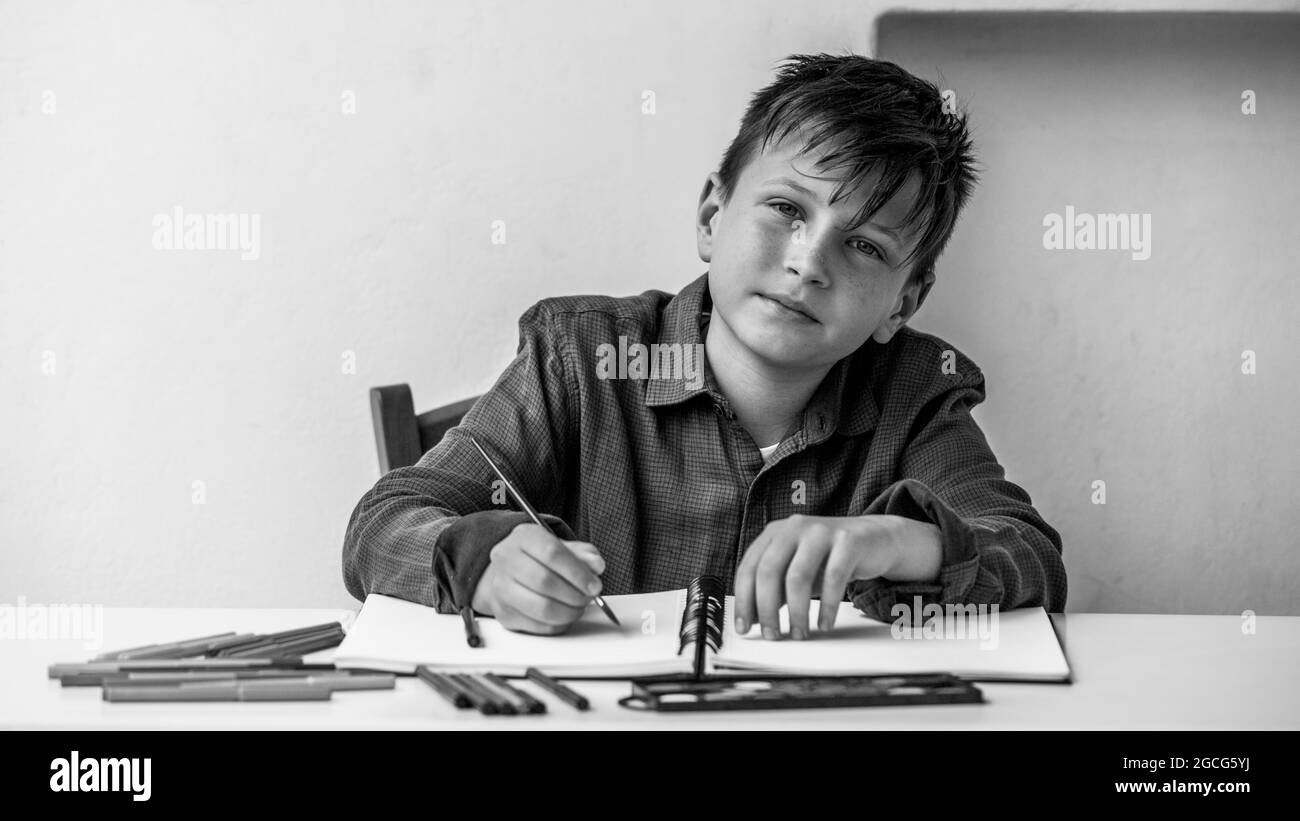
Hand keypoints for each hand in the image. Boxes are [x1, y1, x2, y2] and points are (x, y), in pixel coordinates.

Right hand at [470, 522, 604, 634]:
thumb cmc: (540, 558)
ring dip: (568, 612)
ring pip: (541, 607)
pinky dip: (558, 624)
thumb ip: (584, 555)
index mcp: (523, 537)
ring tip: (578, 607)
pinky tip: (565, 616)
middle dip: (575, 594)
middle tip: (588, 598)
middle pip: (544, 581)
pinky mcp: (504, 613)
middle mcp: (505, 559)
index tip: (594, 585)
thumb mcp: (564, 547)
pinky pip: (537, 626)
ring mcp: (500, 588)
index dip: (578, 573)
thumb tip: (596, 566)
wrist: (511, 572)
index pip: (551, 553)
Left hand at [733, 514, 937, 639]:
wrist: (875, 539)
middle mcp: (794, 527)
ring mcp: (821, 531)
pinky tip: (824, 624)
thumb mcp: (797, 573)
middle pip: (769, 571)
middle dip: (767, 609)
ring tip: (799, 634)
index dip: (744, 600)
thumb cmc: (829, 559)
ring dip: (796, 612)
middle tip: (773, 635)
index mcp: (774, 533)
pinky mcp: (848, 541)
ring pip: (798, 576)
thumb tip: (753, 621)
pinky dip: (827, 607)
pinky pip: (833, 578)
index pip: (748, 568)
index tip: (744, 627)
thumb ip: (775, 591)